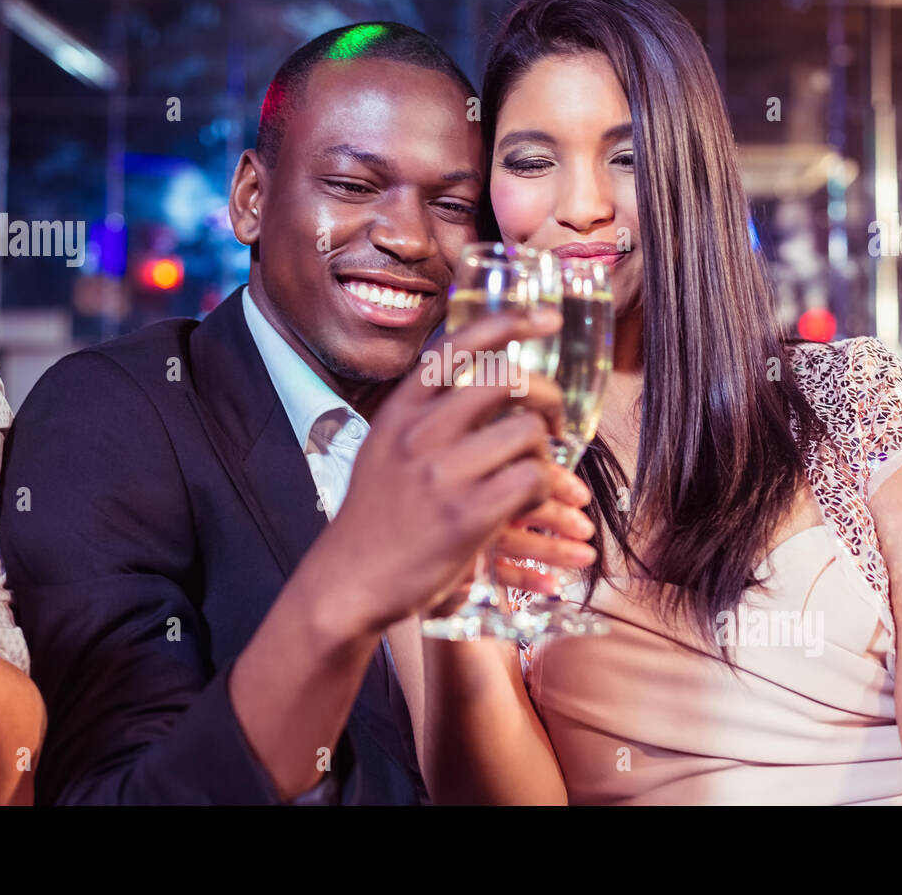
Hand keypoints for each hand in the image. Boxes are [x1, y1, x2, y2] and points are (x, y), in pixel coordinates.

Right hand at [299, 309, 596, 635]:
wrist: (346, 583)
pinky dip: (543, 488)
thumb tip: (474, 380)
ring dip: (545, 451)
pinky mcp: (468, 515)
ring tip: (534, 472)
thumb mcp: (383, 451)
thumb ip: (421, 417)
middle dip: (547, 394)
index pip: (457, 347)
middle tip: (554, 420)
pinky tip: (527, 503)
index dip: (507, 323)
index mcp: (399, 412)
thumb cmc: (374, 520)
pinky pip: (532, 479)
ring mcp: (444, 473)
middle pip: (507, 380)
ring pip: (528, 431)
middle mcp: (420, 434)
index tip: (546, 318)